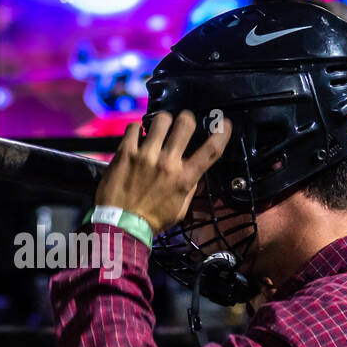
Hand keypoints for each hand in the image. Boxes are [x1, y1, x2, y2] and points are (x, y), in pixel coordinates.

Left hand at [94, 110, 232, 233]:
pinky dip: (137, 129)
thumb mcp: (179, 210)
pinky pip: (134, 128)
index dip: (222, 133)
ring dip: (162, 122)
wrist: (121, 226)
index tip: (225, 124)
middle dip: (186, 119)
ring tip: (158, 129)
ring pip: (161, 120)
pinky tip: (137, 137)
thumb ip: (188, 189)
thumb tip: (193, 174)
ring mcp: (146, 156)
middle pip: (185, 124)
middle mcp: (167, 163)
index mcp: (184, 179)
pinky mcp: (126, 153)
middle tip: (182, 123)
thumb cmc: (151, 221)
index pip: (211, 151)